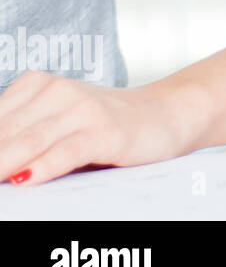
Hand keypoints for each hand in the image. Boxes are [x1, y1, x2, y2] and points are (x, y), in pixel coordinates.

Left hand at [0, 71, 199, 185]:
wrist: (169, 113)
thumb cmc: (106, 125)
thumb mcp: (59, 123)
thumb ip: (21, 136)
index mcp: (38, 85)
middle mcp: (58, 90)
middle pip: (3, 134)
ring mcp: (83, 109)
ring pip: (28, 142)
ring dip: (2, 165)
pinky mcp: (106, 131)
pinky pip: (65, 151)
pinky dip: (42, 167)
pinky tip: (24, 181)